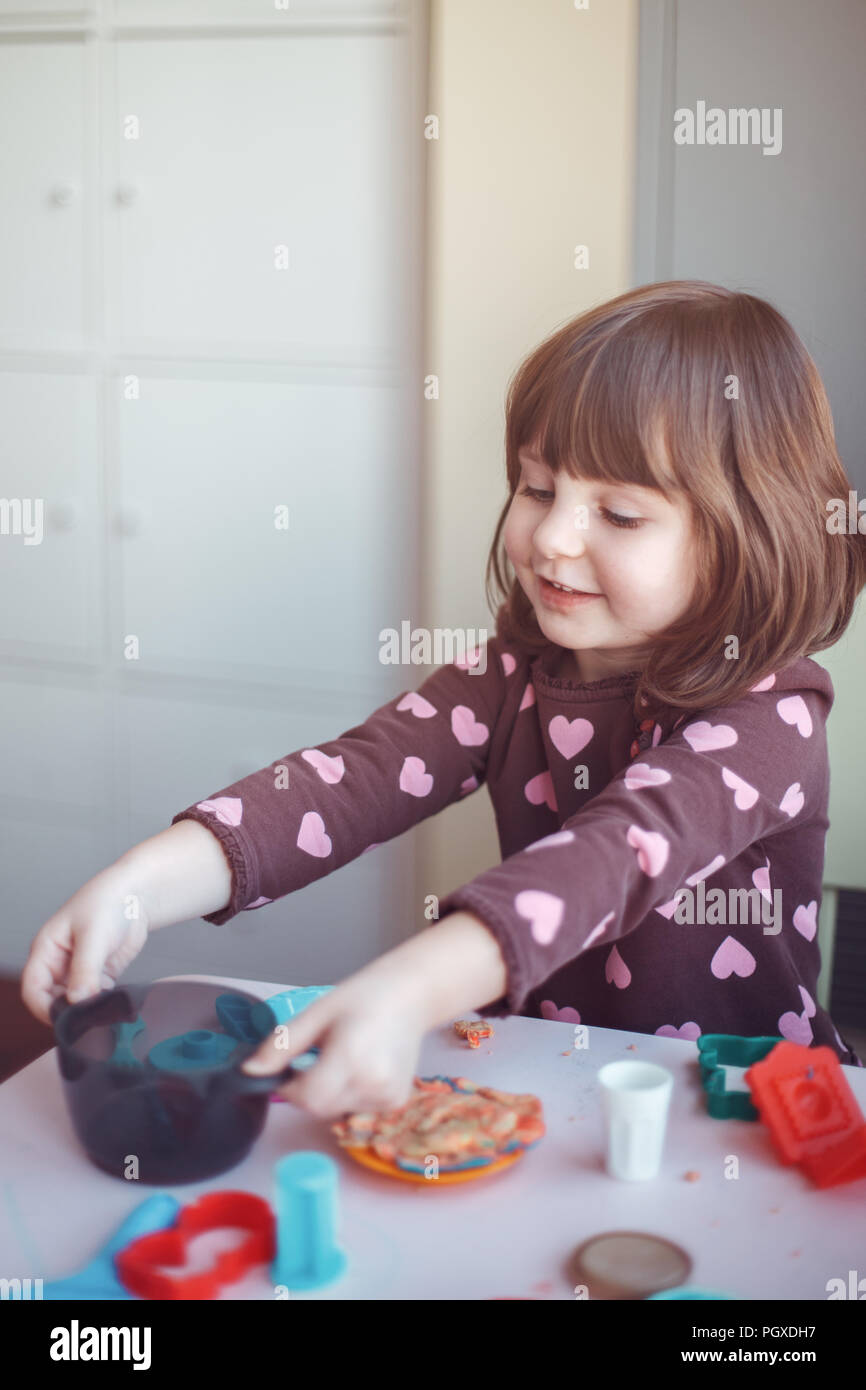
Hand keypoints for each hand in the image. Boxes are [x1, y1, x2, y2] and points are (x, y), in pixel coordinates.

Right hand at [20, 865, 149, 1024]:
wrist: (136, 895)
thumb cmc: (106, 903)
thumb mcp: (92, 936)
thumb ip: (84, 970)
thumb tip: (77, 1001)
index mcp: (46, 950)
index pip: (33, 988)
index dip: (43, 1007)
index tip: (64, 1019)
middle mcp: (59, 964)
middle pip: (52, 1000)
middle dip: (68, 1011)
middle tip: (88, 1018)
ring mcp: (79, 971)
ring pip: (74, 1002)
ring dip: (86, 1010)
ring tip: (102, 1012)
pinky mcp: (100, 976)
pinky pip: (95, 998)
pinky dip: (101, 1004)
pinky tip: (112, 1005)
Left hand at [240, 909, 507, 1119]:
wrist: (412, 994)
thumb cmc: (362, 997)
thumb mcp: (316, 1014)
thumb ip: (280, 1046)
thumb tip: (248, 1072)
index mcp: (351, 1058)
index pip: (308, 1098)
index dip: (290, 1087)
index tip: (291, 1067)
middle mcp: (373, 1084)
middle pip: (320, 1107)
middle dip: (308, 1089)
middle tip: (320, 1056)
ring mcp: (387, 1097)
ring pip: (336, 1110)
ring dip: (329, 1092)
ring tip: (345, 1056)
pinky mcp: (395, 1102)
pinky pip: (356, 1108)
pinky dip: (349, 1094)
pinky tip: (362, 1067)